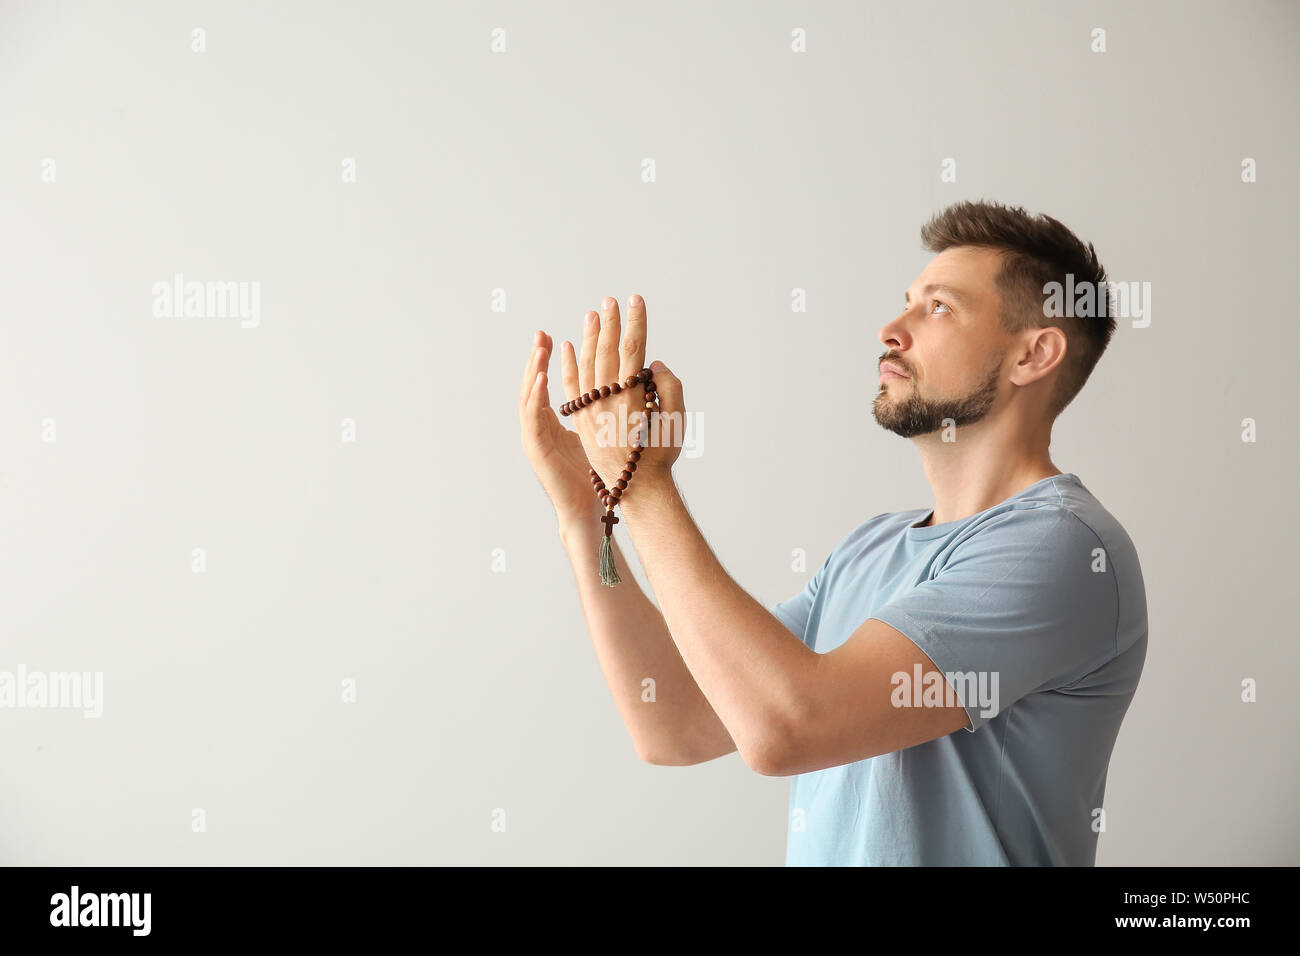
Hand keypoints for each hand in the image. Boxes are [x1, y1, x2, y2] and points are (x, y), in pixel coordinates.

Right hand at [519, 329, 600, 523]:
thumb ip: (611, 408)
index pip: (553, 383)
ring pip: (530, 396)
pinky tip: (542, 376)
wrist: (586, 509)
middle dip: (539, 357)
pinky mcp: (538, 448)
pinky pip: (533, 418)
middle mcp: (544, 425)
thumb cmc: (596, 475)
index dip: (554, 359)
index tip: (558, 336)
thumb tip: (631, 381)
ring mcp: (537, 436)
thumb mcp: (602, 433)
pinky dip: (535, 396)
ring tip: (541, 347)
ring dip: (535, 370)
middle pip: (537, 384)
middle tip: (542, 333)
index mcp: (558, 421)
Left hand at [560, 295, 684, 491]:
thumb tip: (654, 364)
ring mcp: (590, 411)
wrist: (635, 489)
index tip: (636, 300)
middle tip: (610, 300)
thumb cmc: (660, 457)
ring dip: (590, 337)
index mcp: (632, 400)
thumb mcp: (676, 423)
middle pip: (607, 352)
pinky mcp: (580, 420)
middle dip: (610, 323)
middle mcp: (607, 402)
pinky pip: (571, 386)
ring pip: (587, 365)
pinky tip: (568, 345)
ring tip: (592, 314)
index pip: (633, 350)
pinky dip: (568, 364)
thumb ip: (670, 389)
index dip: (635, 323)